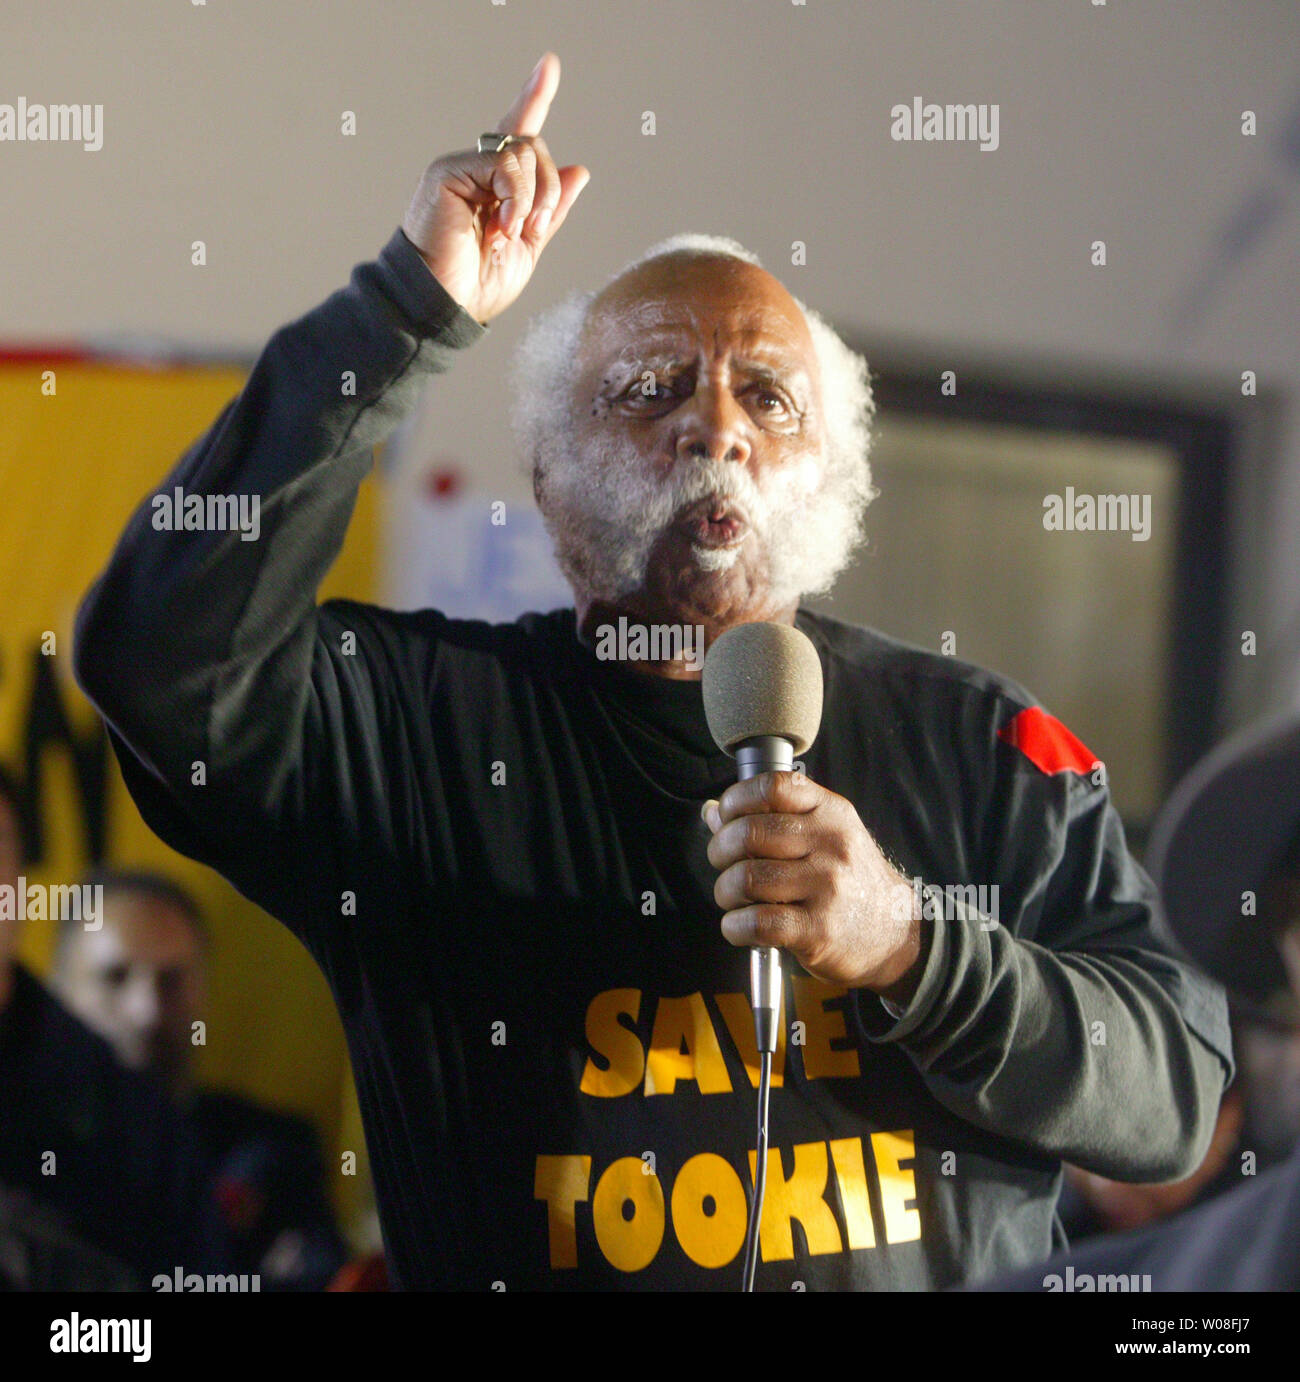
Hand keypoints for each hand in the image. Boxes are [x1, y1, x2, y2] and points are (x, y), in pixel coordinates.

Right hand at [401, 52, 589, 324]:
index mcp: (496, 186)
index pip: (518, 134)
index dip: (534, 98)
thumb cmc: (478, 285)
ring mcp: (462, 168)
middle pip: (535, 147)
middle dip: (550, 190)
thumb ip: (552, 209)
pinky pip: (504, 164)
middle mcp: (478, 170)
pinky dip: (516, 197)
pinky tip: (502, 226)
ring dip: (534, 198)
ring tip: (511, 233)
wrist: (445, 306)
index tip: (548, 65)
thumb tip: (581, 170)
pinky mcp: (448, 172)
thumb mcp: (529, 247)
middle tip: (534, 229)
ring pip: (524, 152)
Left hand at [702, 772, 928, 1004]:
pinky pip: (757, 923)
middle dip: (720, 851)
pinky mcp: (819, 930)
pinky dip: (734, 927)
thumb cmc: (850, 881)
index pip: (772, 786)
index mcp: (831, 812)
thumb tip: (712, 811)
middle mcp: (831, 844)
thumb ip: (772, 819)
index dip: (735, 800)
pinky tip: (740, 926)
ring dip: (725, 892)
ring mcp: (827, 887)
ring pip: (746, 878)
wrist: (896, 934)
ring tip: (734, 899)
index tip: (727, 819)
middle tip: (724, 865)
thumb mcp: (825, 837)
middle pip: (749, 833)